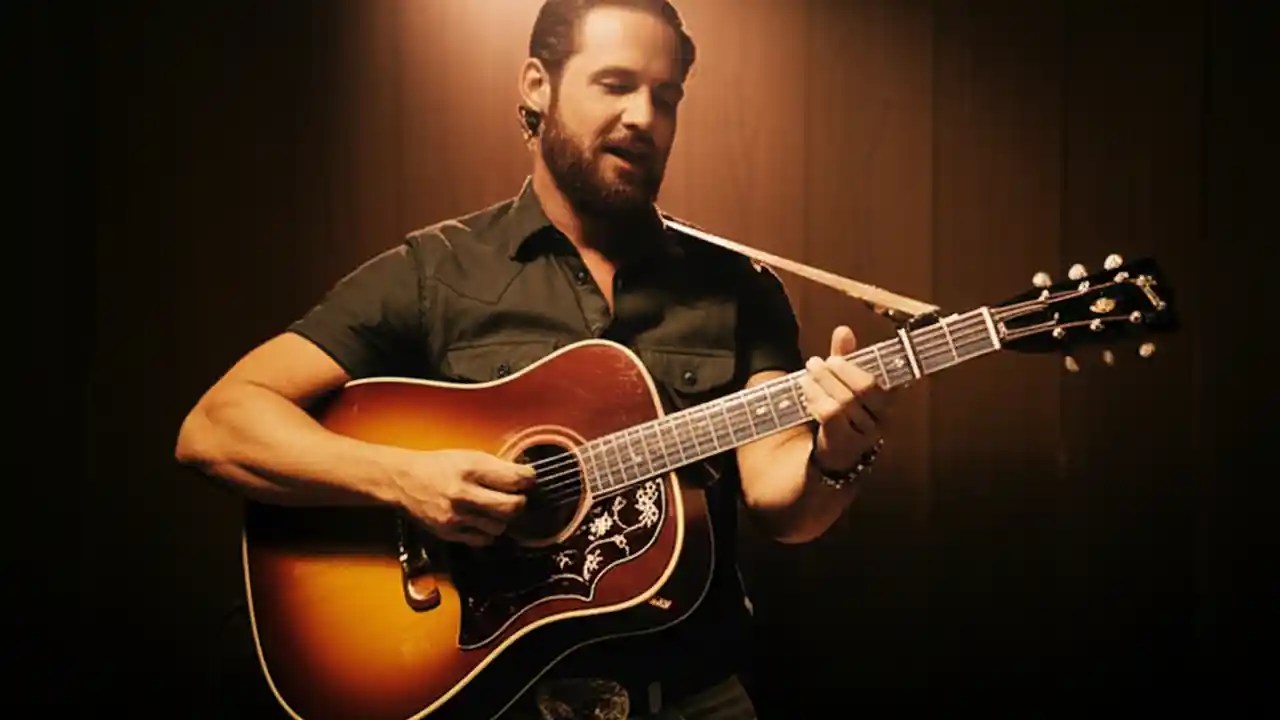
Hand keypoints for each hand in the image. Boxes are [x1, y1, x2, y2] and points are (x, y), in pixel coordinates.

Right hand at [388, 448, 535, 546]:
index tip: (528, 479)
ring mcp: (456, 517)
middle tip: (516, 497)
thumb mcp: (468, 456)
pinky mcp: (450, 533)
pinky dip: (487, 531)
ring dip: (502, 519)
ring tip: (494, 508)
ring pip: (500, 527)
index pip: (516, 478)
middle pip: (512, 507)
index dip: (528, 479)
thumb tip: (525, 477)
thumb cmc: (437, 466)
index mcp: (470, 469)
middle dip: (520, 502)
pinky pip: (483, 539)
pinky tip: (481, 520)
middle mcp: (463, 494)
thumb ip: (496, 467)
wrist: (403, 481)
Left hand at [799, 325, 888, 473]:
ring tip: (808, 373)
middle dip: (838, 371)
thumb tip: (843, 330)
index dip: (857, 366)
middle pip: (864, 388)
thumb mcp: (843, 383)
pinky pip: (831, 415)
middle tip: (817, 363)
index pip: (880, 379)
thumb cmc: (841, 415)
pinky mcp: (845, 443)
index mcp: (888, 400)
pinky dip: (816, 398)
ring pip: (845, 401)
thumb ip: (845, 358)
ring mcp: (865, 434)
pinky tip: (807, 391)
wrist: (834, 456)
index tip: (834, 358)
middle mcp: (882, 418)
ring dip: (822, 383)